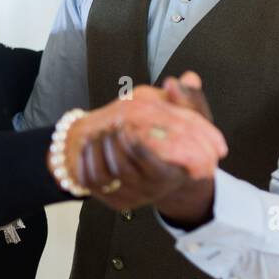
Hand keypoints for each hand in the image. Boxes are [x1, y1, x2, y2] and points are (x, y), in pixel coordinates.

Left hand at [65, 83, 225, 226]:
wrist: (162, 166)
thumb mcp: (191, 120)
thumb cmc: (178, 138)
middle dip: (113, 142)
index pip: (153, 167)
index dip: (137, 147)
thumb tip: (178, 81)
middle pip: (123, 169)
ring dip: (98, 147)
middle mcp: (151, 191)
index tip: (127, 124)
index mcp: (173, 174)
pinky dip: (86, 159)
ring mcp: (129, 196)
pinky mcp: (111, 197)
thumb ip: (188, 100)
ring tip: (101, 129)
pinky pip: (90, 180)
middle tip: (112, 122)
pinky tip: (91, 143)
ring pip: (103, 175)